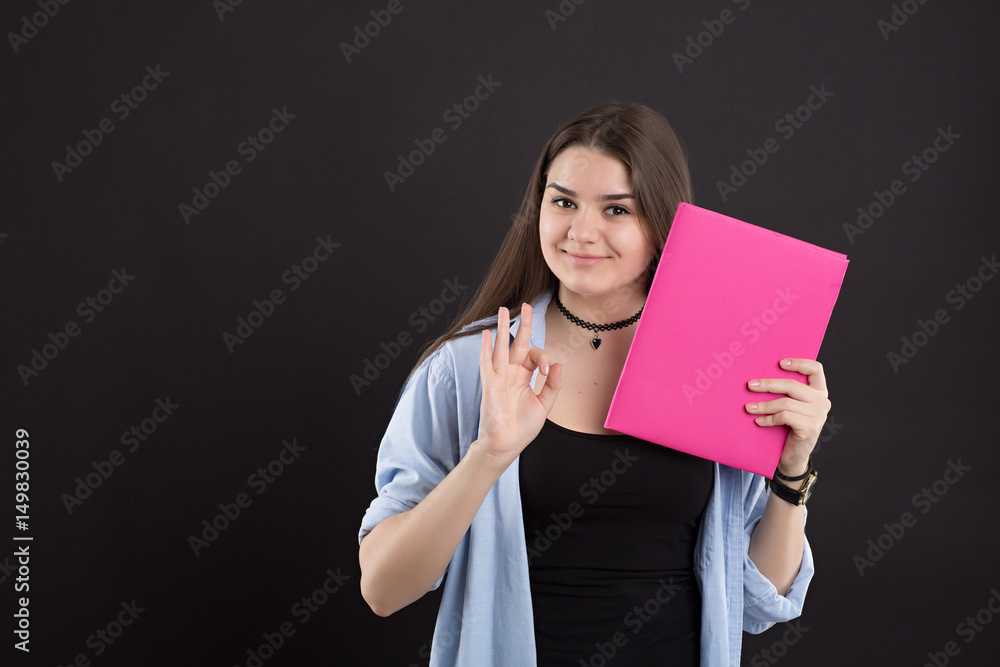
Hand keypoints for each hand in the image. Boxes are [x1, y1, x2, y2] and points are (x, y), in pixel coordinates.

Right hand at [476, 303, 562, 464]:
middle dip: (523, 324)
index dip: (543, 357)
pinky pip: (487, 361)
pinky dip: (487, 347)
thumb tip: (557, 363)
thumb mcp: (544, 404)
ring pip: (501, 346)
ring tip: (503, 309)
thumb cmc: (523, 426)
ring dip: (503, 328)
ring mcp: (499, 376)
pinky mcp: (490, 383)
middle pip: (517, 342)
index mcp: (524, 376)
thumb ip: (552, 384)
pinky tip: (488, 333)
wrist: (507, 443)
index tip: (547, 370)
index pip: (534, 355)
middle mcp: (511, 372)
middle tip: (526, 306)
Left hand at [744, 358, 830, 476]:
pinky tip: (759, 422)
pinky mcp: (810, 428)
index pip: (815, 369)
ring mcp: (818, 415)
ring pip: (785, 402)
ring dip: (763, 405)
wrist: (792, 456)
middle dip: (768, 384)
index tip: (779, 363)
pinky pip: (785, 416)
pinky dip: (769, 418)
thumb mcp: (789, 407)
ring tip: (749, 408)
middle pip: (792, 385)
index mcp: (818, 391)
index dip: (798, 363)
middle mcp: (822, 401)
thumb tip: (760, 378)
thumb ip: (786, 392)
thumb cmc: (787, 427)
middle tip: (750, 385)